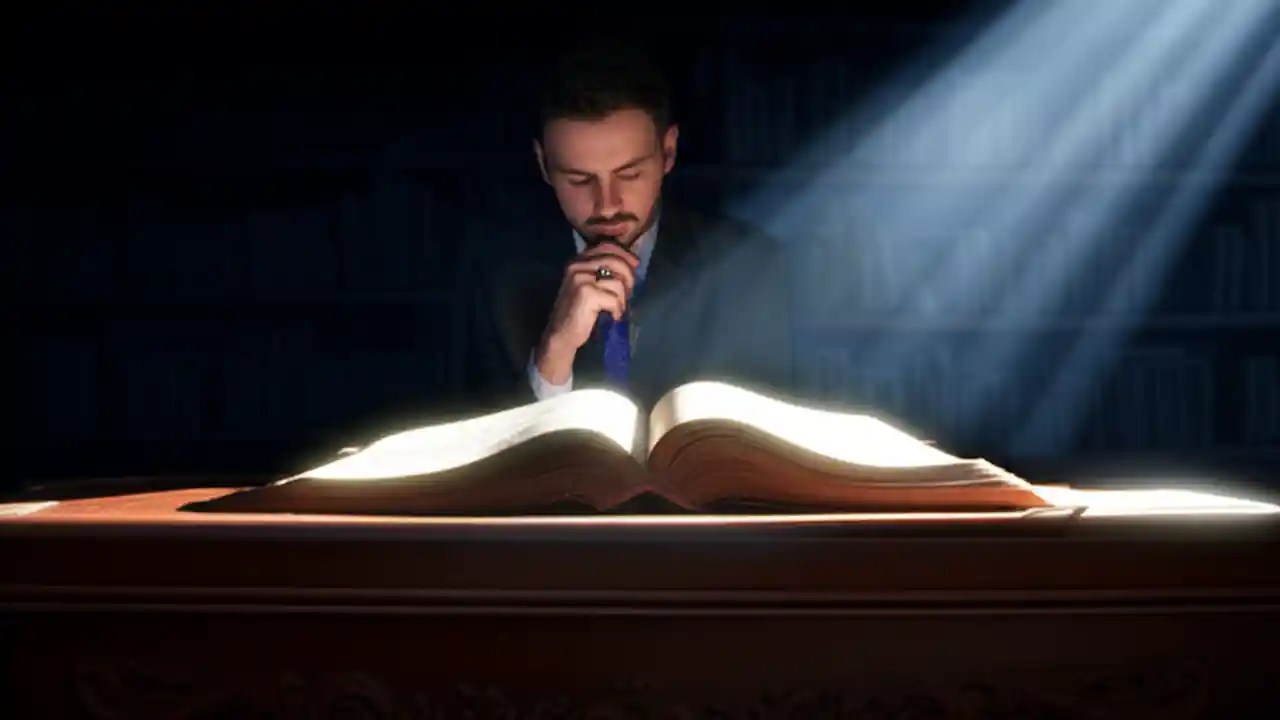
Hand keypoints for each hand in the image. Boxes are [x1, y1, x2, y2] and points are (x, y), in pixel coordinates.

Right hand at [535, 241, 639, 383]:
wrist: (561, 334)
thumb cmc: (579, 311)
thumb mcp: (589, 284)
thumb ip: (604, 270)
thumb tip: (633, 262)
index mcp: (578, 260)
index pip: (607, 246)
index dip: (625, 254)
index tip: (635, 265)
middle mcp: (577, 265)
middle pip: (615, 261)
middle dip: (628, 278)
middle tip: (628, 294)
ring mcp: (580, 278)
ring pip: (617, 282)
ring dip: (623, 299)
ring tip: (616, 309)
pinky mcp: (586, 294)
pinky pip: (614, 298)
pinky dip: (617, 309)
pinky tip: (612, 316)